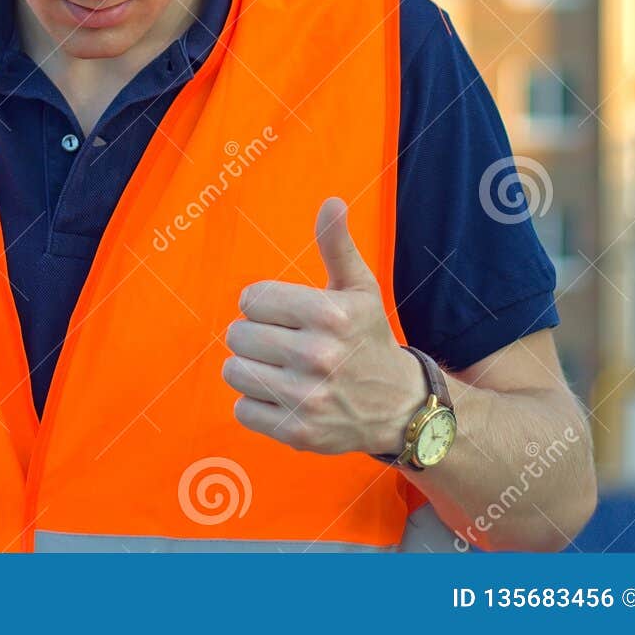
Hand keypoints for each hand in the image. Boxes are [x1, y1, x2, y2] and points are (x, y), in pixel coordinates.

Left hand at [223, 197, 426, 456]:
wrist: (400, 407)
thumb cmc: (369, 338)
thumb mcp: (359, 288)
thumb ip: (338, 245)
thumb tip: (330, 202)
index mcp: (329, 315)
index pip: (251, 299)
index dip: (262, 305)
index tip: (284, 314)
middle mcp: (318, 356)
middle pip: (238, 335)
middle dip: (255, 336)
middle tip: (282, 343)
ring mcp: (308, 398)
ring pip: (235, 371)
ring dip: (250, 369)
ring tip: (278, 368)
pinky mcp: (299, 432)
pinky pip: (243, 409)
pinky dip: (255, 403)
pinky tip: (282, 395)